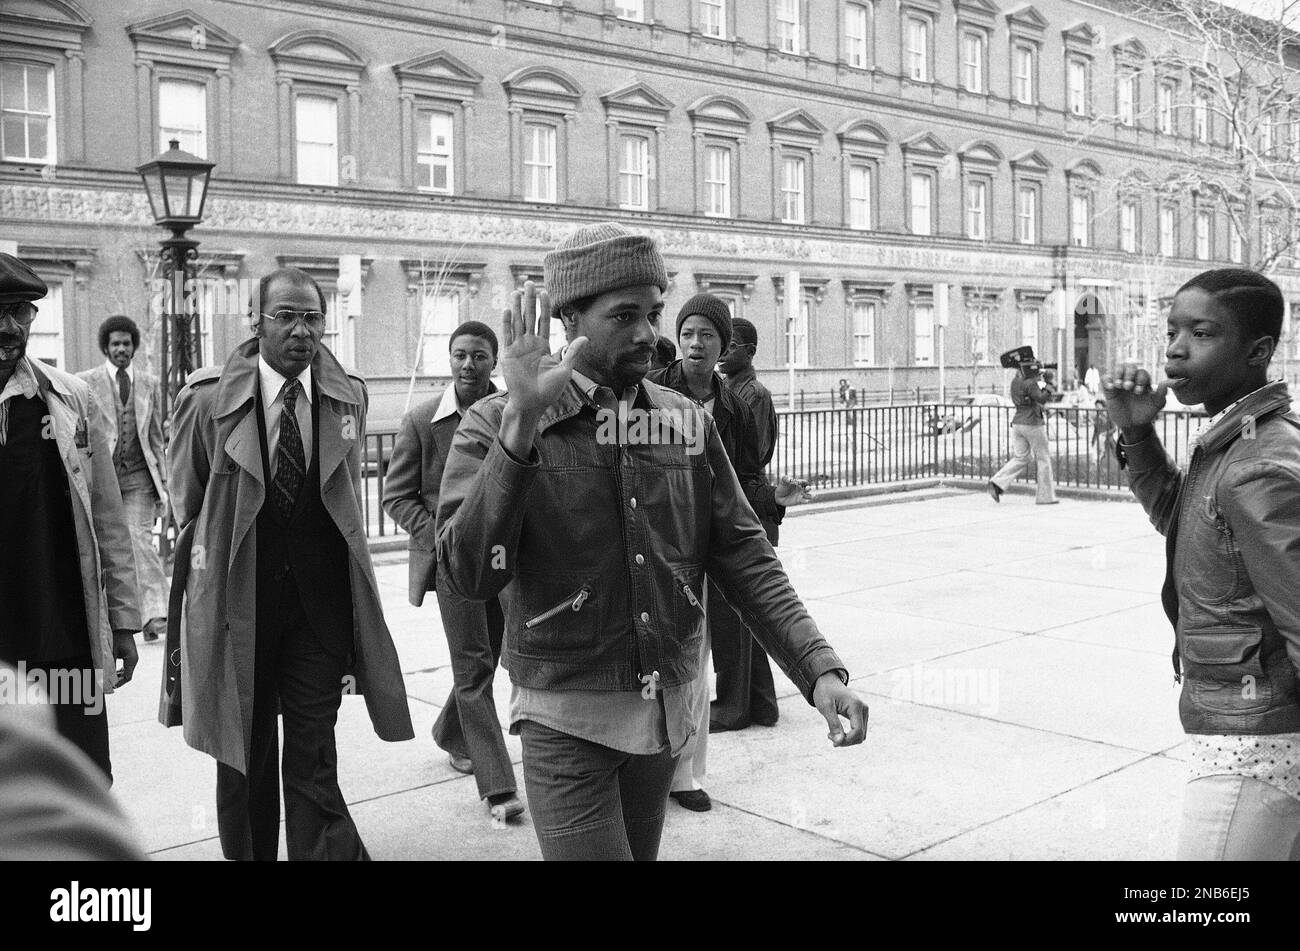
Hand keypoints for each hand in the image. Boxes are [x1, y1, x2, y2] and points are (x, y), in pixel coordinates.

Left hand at [112, 629, 138, 687]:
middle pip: (127, 675)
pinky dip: (119, 671)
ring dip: (118, 676)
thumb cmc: (116, 638)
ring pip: (126, 671)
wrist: (122, 627)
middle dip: (118, 681)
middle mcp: (133, 660)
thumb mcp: (112, 652)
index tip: (111, 687)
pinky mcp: (129, 656)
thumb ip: (110, 664)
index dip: (119, 683)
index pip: (127, 677)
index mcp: (131, 660)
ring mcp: (132, 658)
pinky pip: (125, 667)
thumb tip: (104, 676)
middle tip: (108, 685)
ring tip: (108, 679)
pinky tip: (112, 672)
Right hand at [500, 282, 587, 417]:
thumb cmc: (549, 390)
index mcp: (543, 346)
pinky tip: (508, 309)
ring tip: (517, 290)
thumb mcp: (565, 369)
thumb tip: (585, 337)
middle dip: (529, 300)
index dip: (544, 306)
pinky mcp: (508, 355)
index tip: (545, 291)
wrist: (533, 403)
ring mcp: (518, 348)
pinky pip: (508, 336)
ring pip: (518, 322)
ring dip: (517, 307)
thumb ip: (572, 352)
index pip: (544, 321)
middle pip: (529, 317)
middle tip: (528, 283)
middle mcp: (530, 344)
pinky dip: (507, 323)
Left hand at [774, 475, 812, 505]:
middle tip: (807, 488)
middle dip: (808, 488)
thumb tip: (787, 477)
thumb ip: (785, 479)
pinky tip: (806, 501)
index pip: (804, 482)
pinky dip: (806, 501)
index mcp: (799, 483)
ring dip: (810, 495)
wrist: (779, 497)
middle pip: (808, 488)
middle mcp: (801, 489)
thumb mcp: (782, 482)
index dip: (805, 482)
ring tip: (809, 496)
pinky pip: (804, 501)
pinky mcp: (799, 501)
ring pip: (809, 495)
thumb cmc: (782, 488)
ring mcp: (801, 495)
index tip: (804, 482)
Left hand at [812, 671, 867, 746]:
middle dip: (846, 741)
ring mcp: (863, 711)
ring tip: (832, 734)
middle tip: (830, 737)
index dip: (846, 741)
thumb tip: (839, 742)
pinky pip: (858, 730)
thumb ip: (833, 724)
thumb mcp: (826, 708)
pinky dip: (849, 735)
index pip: (858, 731)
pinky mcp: (860, 714)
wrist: (826, 681)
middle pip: (860, 735)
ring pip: (860, 735)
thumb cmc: (825, 692)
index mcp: (856, 706)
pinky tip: (836, 732)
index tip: (832, 742)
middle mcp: (863, 709)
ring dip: (847, 739)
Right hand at [1101, 363, 1167, 431]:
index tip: (1139, 392)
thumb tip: (1169, 382)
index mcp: (1144, 381)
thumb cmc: (1146, 412)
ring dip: (1118, 375)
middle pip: (1130, 366)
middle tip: (1129, 387)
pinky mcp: (1109, 389)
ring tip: (1119, 386)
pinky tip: (1111, 388)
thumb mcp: (1156, 404)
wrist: (1133, 423)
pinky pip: (1105, 378)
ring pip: (1118, 368)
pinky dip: (1107, 380)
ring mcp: (1120, 383)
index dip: (1141, 380)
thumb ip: (1162, 393)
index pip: (1142, 373)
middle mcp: (1132, 379)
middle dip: (1129, 375)